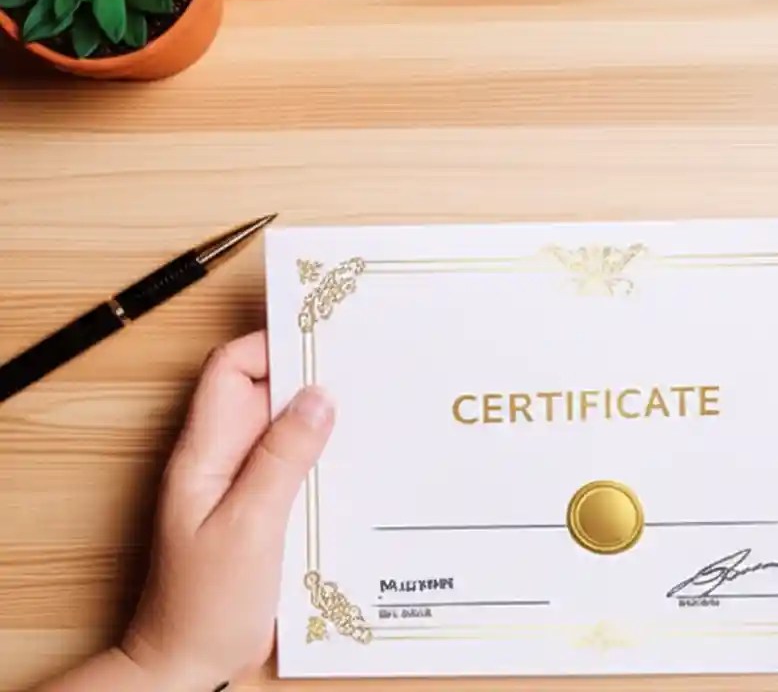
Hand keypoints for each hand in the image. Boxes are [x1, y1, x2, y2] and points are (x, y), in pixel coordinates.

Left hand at [118, 331, 334, 689]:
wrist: (187, 664)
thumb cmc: (204, 605)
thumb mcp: (249, 526)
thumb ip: (282, 458)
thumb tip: (318, 397)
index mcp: (203, 454)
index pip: (230, 371)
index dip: (273, 346)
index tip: (324, 337)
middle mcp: (219, 461)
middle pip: (262, 394)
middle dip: (308, 376)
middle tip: (363, 367)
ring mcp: (239, 487)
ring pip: (282, 431)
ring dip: (320, 420)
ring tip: (371, 411)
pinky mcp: (260, 513)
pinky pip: (292, 468)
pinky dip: (322, 458)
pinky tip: (356, 463)